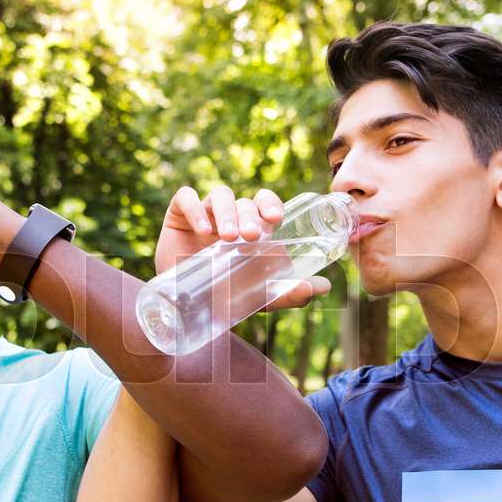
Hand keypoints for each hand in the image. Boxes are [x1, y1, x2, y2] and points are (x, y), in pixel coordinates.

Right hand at [156, 185, 331, 309]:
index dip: (270, 203)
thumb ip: (287, 291)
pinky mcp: (177, 215)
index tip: (276, 219)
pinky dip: (195, 209)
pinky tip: (200, 229)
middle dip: (249, 215)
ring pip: (219, 196)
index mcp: (249, 226)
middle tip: (252, 236)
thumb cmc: (221, 292)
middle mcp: (228, 216)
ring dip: (227, 213)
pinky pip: (185, 199)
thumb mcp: (256, 295)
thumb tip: (324, 287)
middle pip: (243, 201)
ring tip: (228, 238)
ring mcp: (203, 213)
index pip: (263, 202)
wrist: (181, 305)